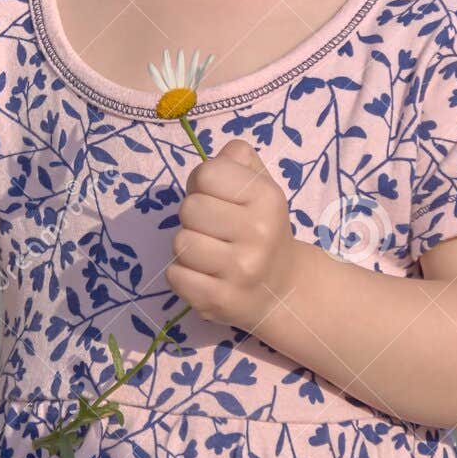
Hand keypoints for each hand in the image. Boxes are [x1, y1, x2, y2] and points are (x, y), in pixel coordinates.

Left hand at [164, 138, 300, 331]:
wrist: (281, 289)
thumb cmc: (262, 227)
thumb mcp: (261, 185)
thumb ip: (238, 158)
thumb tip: (219, 156)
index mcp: (268, 198)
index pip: (207, 173)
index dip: (203, 182)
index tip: (217, 197)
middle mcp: (259, 234)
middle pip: (189, 208)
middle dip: (194, 216)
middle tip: (213, 228)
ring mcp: (241, 271)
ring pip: (180, 243)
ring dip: (188, 246)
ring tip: (209, 252)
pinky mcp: (220, 301)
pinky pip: (175, 275)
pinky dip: (182, 274)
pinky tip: (205, 275)